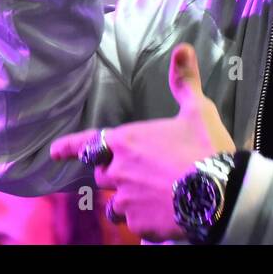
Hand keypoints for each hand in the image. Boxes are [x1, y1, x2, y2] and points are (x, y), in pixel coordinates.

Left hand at [49, 44, 233, 241]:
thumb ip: (184, 81)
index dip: (68, 148)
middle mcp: (119, 171)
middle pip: (101, 174)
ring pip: (113, 204)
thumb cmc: (206, 148)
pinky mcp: (140, 225)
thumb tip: (183, 48)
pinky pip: (132, 223)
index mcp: (127, 141)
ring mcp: (127, 201)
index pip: (86, 143)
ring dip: (122, 200)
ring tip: (143, 198)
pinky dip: (141, 219)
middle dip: (111, 172)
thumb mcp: (198, 110)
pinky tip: (159, 214)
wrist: (219, 193)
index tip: (53, 153)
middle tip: (133, 172)